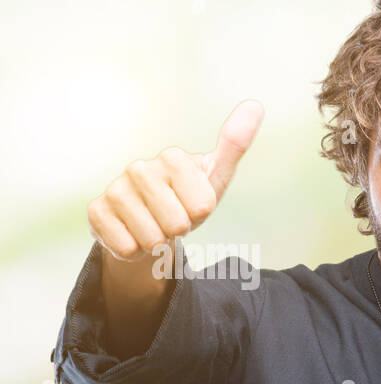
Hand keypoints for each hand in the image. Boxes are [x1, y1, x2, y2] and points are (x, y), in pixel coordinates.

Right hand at [87, 99, 263, 262]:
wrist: (150, 221)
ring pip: (152, 239)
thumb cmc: (188, 197)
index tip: (191, 204)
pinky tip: (132, 233)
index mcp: (172, 158)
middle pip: (177, 224)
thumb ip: (235, 145)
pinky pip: (126, 248)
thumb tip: (255, 105)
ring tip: (154, 226)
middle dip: (180, 230)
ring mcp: (115, 189)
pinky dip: (135, 251)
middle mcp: (139, 168)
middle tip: (172, 218)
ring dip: (157, 242)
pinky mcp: (95, 212)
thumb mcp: (216, 176)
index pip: (203, 207)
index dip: (200, 214)